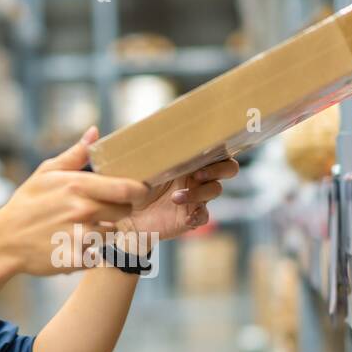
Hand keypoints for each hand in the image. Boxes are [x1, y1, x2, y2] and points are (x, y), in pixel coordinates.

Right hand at [0, 127, 148, 276]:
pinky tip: (76, 245)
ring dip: (105, 231)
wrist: (4, 241)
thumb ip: (75, 155)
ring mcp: (81, 236)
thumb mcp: (46, 173)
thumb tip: (95, 132)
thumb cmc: (26, 204)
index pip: (127, 188)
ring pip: (114, 233)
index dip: (138, 190)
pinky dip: (93, 251)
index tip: (137, 190)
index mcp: (77, 185)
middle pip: (125, 211)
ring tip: (84, 228)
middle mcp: (82, 210)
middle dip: (119, 210)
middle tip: (103, 210)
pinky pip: (100, 254)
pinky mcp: (78, 259)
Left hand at [117, 157, 240, 244]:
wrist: (123, 213)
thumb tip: (152, 133)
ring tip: (175, 198)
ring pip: (215, 190)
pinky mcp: (191, 216)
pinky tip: (187, 218)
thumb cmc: (133, 182)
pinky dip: (198, 216)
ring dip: (198, 193)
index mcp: (188, 158)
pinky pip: (204, 216)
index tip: (205, 149)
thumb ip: (150, 150)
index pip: (215, 147)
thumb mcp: (140, 162)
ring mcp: (196, 196)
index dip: (218, 147)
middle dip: (217, 169)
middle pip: (227, 167)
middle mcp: (196, 175)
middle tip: (197, 175)